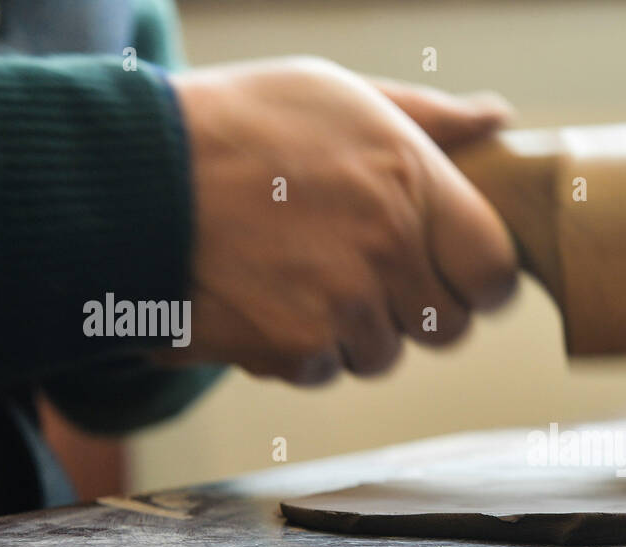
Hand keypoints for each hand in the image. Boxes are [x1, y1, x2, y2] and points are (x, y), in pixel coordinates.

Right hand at [171, 57, 518, 383]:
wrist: (130, 179)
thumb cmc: (238, 127)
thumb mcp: (337, 97)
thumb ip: (426, 120)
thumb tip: (494, 120)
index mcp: (413, 181)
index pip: (495, 272)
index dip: (480, 283)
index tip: (456, 277)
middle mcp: (390, 245)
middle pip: (447, 327)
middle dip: (414, 311)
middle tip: (365, 275)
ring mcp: (345, 301)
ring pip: (384, 355)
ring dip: (351, 331)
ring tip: (298, 276)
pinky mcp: (298, 346)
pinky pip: (326, 370)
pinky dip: (298, 348)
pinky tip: (264, 299)